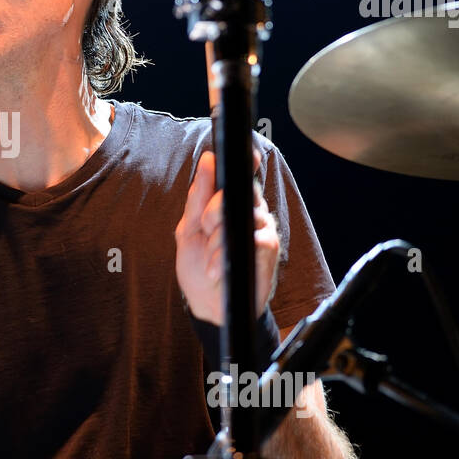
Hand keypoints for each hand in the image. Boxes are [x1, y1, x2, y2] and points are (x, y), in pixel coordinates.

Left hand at [174, 149, 279, 324]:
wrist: (208, 305)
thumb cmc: (199, 266)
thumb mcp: (189, 229)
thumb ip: (198, 197)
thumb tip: (208, 160)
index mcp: (231, 203)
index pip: (240, 175)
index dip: (244, 160)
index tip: (240, 153)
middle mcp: (251, 211)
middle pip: (240, 191)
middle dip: (215, 210)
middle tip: (205, 229)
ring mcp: (262, 229)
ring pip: (245, 214)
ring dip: (218, 239)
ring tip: (210, 256)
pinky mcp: (269, 248)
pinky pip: (253, 238)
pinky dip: (227, 255)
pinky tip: (215, 268)